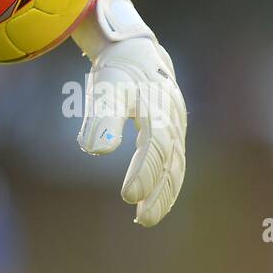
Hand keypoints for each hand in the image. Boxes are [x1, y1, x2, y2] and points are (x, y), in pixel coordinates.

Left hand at [71, 0, 186, 226]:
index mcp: (157, 109)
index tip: (129, 195)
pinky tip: (154, 201)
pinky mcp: (174, 133)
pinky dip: (168, 184)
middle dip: (158, 192)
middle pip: (171, 162)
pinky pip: (176, 163)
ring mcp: (177, 127)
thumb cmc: (117, 73)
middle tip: (142, 219)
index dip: (145, 172)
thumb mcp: (106, 90)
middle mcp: (172, 120)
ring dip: (165, 194)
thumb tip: (96, 152)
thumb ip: (102, 119)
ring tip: (146, 218)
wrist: (136, 53)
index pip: (155, 147)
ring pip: (176, 166)